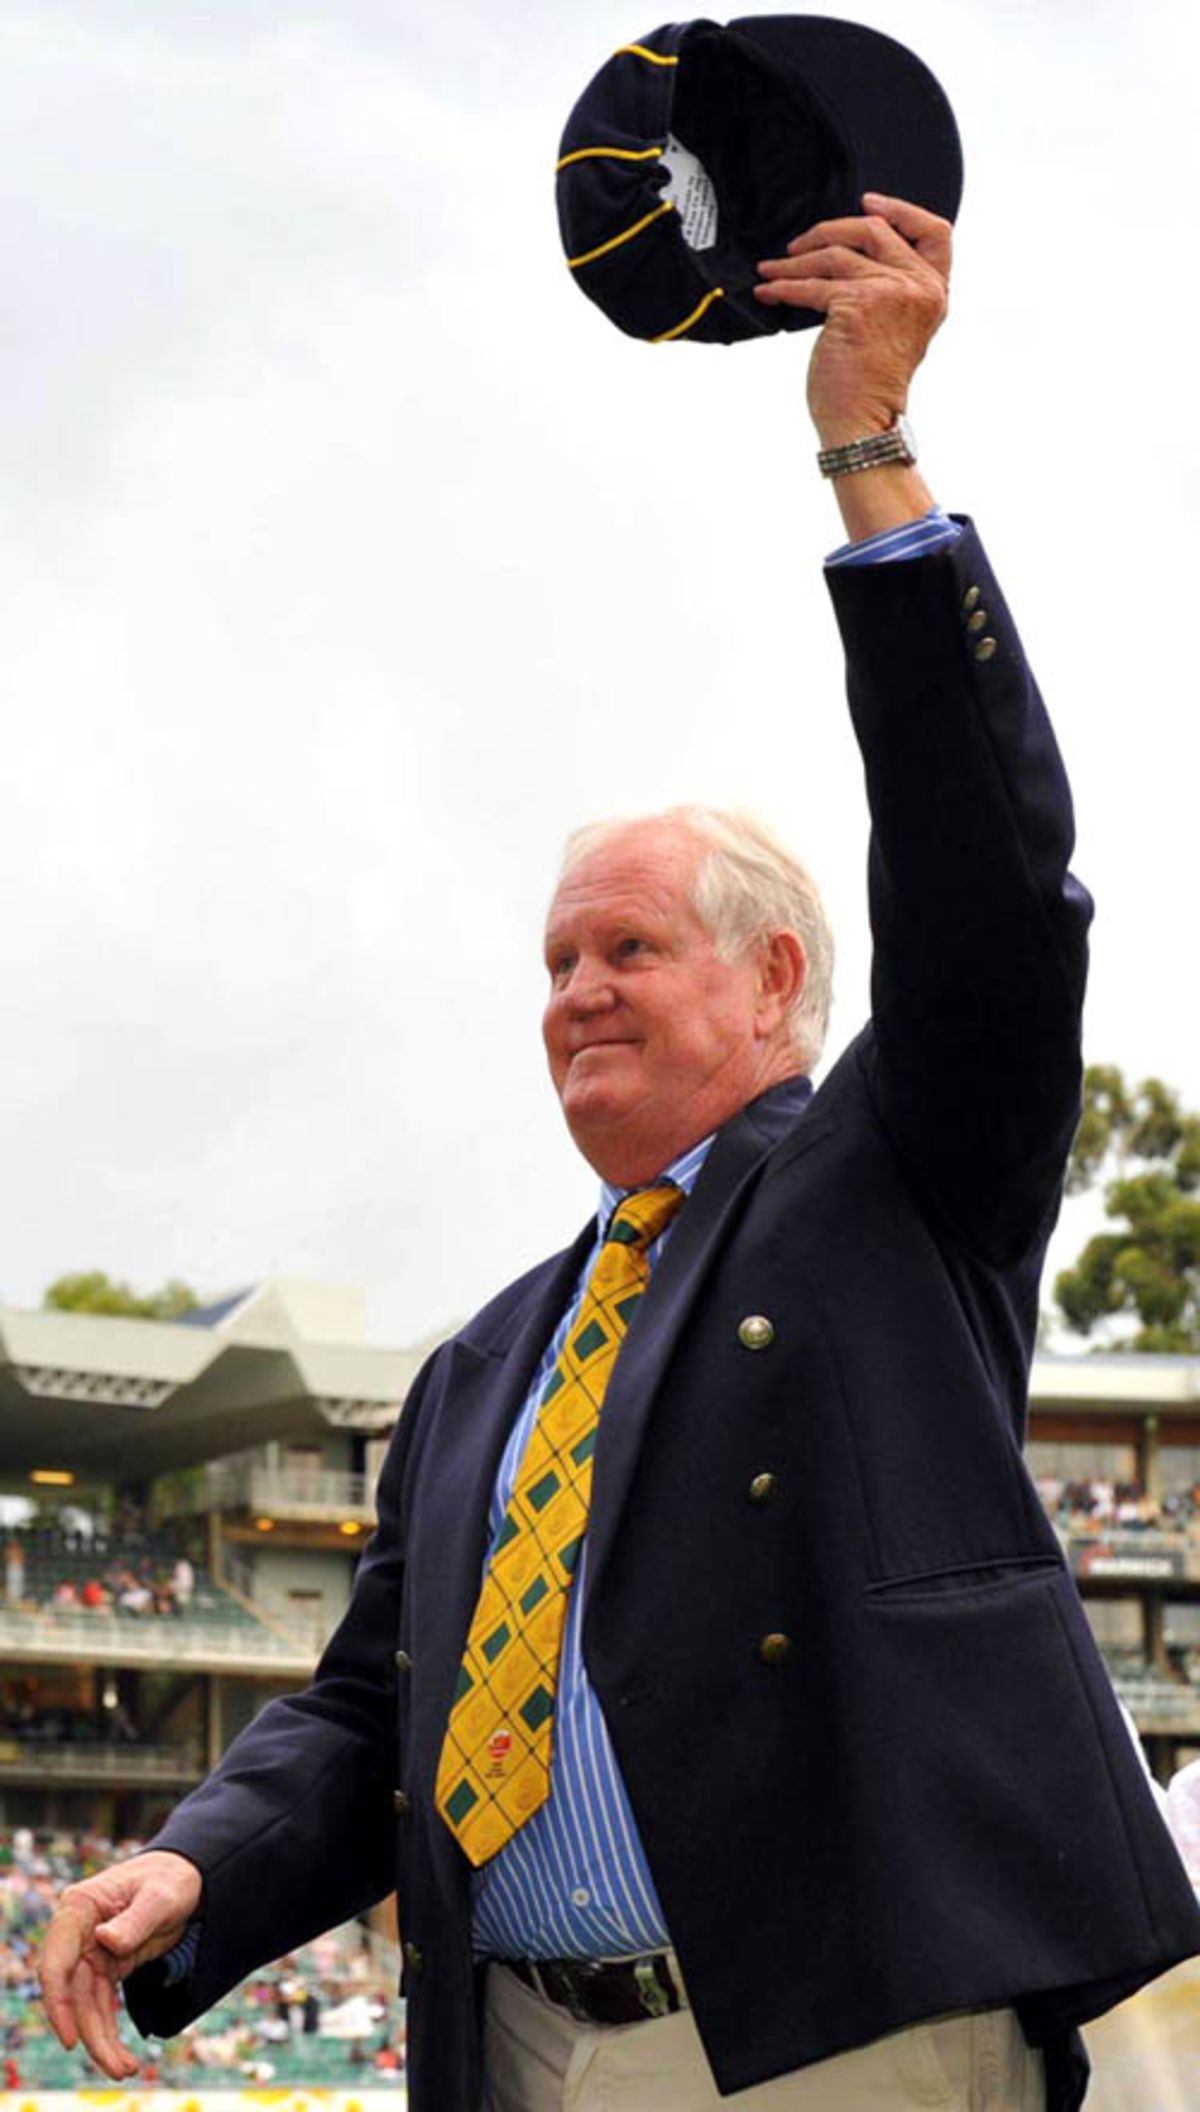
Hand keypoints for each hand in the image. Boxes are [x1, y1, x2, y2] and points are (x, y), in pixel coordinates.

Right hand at [38, 1850, 202, 2079]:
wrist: (189, 1876)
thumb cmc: (172, 1877)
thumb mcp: (160, 1896)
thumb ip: (135, 1920)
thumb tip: (106, 1941)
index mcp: (79, 1908)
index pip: (57, 1961)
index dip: (58, 2003)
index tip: (71, 2039)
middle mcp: (78, 1933)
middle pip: (72, 1993)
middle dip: (89, 2034)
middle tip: (115, 2067)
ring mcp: (90, 1951)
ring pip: (86, 2005)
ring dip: (101, 2040)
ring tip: (125, 2070)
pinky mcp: (106, 1966)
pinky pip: (100, 2004)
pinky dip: (108, 2030)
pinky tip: (122, 2056)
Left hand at [755, 193, 951, 444]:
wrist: (864, 421)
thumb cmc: (872, 384)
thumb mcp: (897, 327)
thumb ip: (890, 289)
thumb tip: (848, 257)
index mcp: (933, 292)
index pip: (935, 232)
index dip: (901, 209)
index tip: (869, 202)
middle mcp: (917, 287)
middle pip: (875, 230)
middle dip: (829, 230)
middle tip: (799, 244)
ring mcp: (889, 292)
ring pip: (836, 255)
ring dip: (795, 261)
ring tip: (773, 270)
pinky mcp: (856, 304)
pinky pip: (811, 285)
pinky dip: (783, 286)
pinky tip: (769, 290)